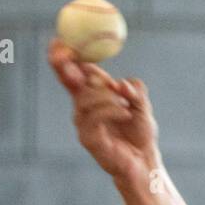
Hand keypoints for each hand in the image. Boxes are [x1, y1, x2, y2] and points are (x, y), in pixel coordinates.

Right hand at [47, 37, 159, 185]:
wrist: (145, 163)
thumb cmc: (141, 134)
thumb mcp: (142, 107)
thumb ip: (134, 92)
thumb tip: (122, 83)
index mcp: (94, 95)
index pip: (75, 71)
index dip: (65, 56)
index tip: (59, 41)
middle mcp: (84, 107)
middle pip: (69, 80)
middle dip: (66, 65)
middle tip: (67, 54)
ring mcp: (83, 123)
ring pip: (85, 98)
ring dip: (107, 96)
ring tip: (126, 104)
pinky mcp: (88, 139)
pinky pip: (94, 116)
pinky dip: (111, 110)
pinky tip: (126, 112)